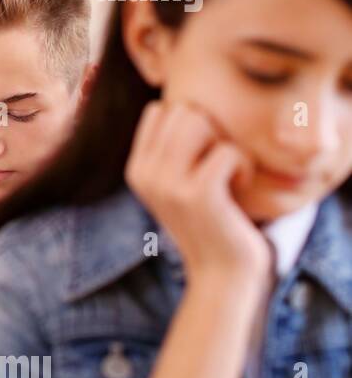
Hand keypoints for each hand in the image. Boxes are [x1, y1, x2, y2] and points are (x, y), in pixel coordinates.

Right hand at [125, 100, 270, 281]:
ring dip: (225, 143)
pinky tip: (238, 187)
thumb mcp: (177, 184)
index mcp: (136, 169)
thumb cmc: (210, 222)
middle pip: (182, 111)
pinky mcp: (198, 194)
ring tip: (228, 172)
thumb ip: (170, 148)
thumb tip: (181, 104)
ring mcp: (168, 184)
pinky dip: (243, 166)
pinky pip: (228, 150)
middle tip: (219, 162)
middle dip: (211, 129)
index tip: (201, 153)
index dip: (191, 122)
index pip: (160, 111)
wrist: (220, 272)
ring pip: (201, 123)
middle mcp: (144, 174)